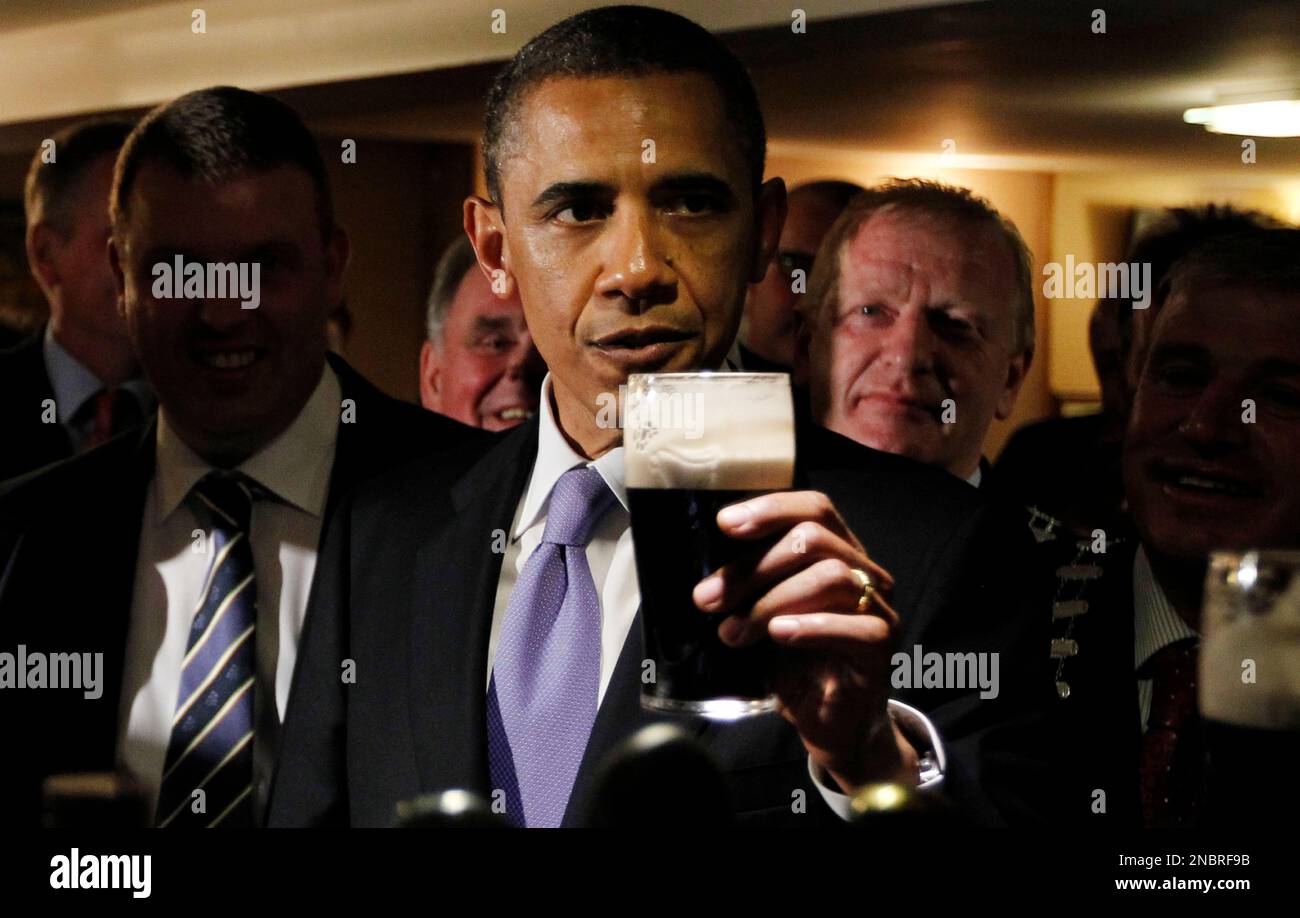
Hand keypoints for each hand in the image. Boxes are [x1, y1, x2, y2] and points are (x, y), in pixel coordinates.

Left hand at [691, 490, 917, 792]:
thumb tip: (704, 573)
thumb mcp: (763, 613)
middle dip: (753, 566)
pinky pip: (856, 626)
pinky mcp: (882, 645)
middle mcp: (864, 571)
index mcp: (838, 552)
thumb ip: (748, 584)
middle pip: (813, 539)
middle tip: (709, 598)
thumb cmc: (794, 660)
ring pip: (830, 576)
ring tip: (734, 633)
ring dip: (770, 602)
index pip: (814, 508)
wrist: (828, 720)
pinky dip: (811, 626)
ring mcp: (879, 606)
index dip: (771, 509)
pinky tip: (779, 634)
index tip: (725, 524)